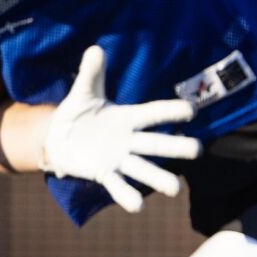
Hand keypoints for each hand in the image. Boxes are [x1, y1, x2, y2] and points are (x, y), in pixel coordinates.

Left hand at [40, 46, 202, 212]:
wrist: (59, 138)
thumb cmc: (76, 113)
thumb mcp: (83, 92)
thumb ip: (91, 73)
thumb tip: (95, 49)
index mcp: (127, 117)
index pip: (153, 114)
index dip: (171, 111)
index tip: (191, 111)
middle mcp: (129, 140)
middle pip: (157, 144)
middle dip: (177, 147)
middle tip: (197, 150)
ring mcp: (120, 159)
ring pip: (144, 170)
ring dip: (160, 179)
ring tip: (174, 189)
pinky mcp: (105, 174)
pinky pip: (119, 187)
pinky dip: (127, 197)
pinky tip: (137, 207)